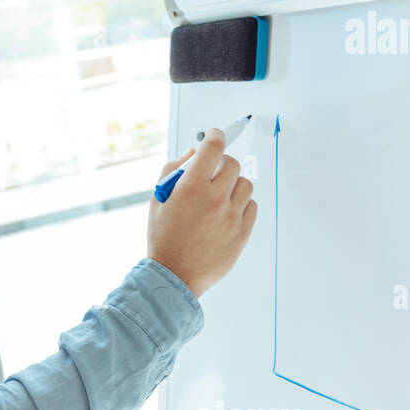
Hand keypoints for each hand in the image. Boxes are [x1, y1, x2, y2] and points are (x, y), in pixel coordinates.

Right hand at [147, 128, 256, 297]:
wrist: (174, 275)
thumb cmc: (164, 238)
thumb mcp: (158, 199)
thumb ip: (173, 171)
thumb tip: (193, 154)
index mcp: (191, 187)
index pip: (213, 147)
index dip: (215, 135)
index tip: (215, 135)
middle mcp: (215, 198)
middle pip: (232, 164)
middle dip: (221, 164)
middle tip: (213, 173)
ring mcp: (231, 216)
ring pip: (245, 184)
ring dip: (233, 185)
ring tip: (220, 197)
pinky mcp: (242, 233)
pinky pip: (251, 206)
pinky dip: (241, 205)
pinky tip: (227, 213)